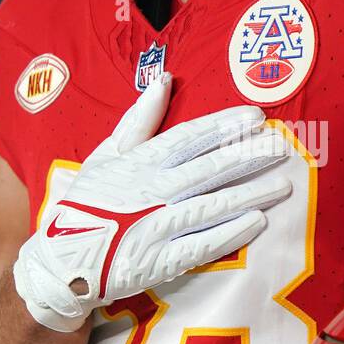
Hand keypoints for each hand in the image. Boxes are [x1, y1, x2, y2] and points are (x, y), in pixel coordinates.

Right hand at [14, 75, 290, 331]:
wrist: (60, 262)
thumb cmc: (86, 204)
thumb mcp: (105, 154)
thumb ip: (138, 120)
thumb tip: (164, 81)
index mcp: (139, 161)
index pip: (190, 137)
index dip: (225, 126)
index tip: (257, 117)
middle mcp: (151, 190)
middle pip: (210, 169)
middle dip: (251, 156)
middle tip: (283, 147)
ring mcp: (156, 226)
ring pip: (213, 204)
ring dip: (251, 193)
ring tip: (283, 184)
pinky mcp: (159, 261)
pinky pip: (203, 244)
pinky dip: (231, 232)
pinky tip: (257, 221)